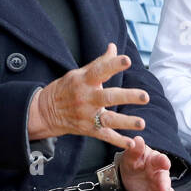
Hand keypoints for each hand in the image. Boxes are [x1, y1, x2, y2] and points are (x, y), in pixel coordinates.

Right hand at [28, 43, 146, 147]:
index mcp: (84, 81)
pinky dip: (118, 141)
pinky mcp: (88, 129)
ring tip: (142, 123)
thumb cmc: (66, 89)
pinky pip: (105, 136)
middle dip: (127, 97)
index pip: (100, 70)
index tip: (127, 60)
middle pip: (108, 97)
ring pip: (108, 119)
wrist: (45, 112)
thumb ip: (99, 63)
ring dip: (126, 122)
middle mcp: (86, 98)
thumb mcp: (78, 73)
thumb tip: (113, 47)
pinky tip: (131, 143)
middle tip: (145, 96)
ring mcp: (87, 115)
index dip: (113, 65)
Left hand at [117, 136, 182, 190]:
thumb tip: (137, 140)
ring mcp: (161, 185)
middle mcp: (160, 173)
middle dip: (165, 186)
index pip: (160, 160)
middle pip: (164, 179)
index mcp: (154, 160)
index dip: (162, 161)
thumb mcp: (131, 155)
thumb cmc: (133, 161)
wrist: (129, 173)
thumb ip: (134, 150)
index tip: (165, 163)